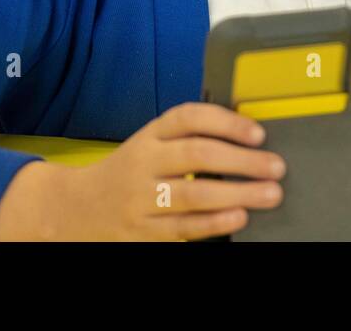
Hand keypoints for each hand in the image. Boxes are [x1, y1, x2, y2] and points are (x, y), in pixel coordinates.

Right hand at [0, 103, 284, 239]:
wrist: (74, 211)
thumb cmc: (127, 173)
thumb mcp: (150, 145)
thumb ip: (188, 138)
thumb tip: (248, 137)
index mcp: (149, 136)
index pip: (188, 118)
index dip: (225, 122)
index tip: (257, 132)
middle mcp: (143, 163)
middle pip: (196, 155)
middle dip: (242, 161)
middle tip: (277, 166)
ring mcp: (141, 199)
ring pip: (192, 194)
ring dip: (237, 194)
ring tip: (270, 193)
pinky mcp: (142, 232)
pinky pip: (182, 228)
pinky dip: (213, 224)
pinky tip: (239, 218)